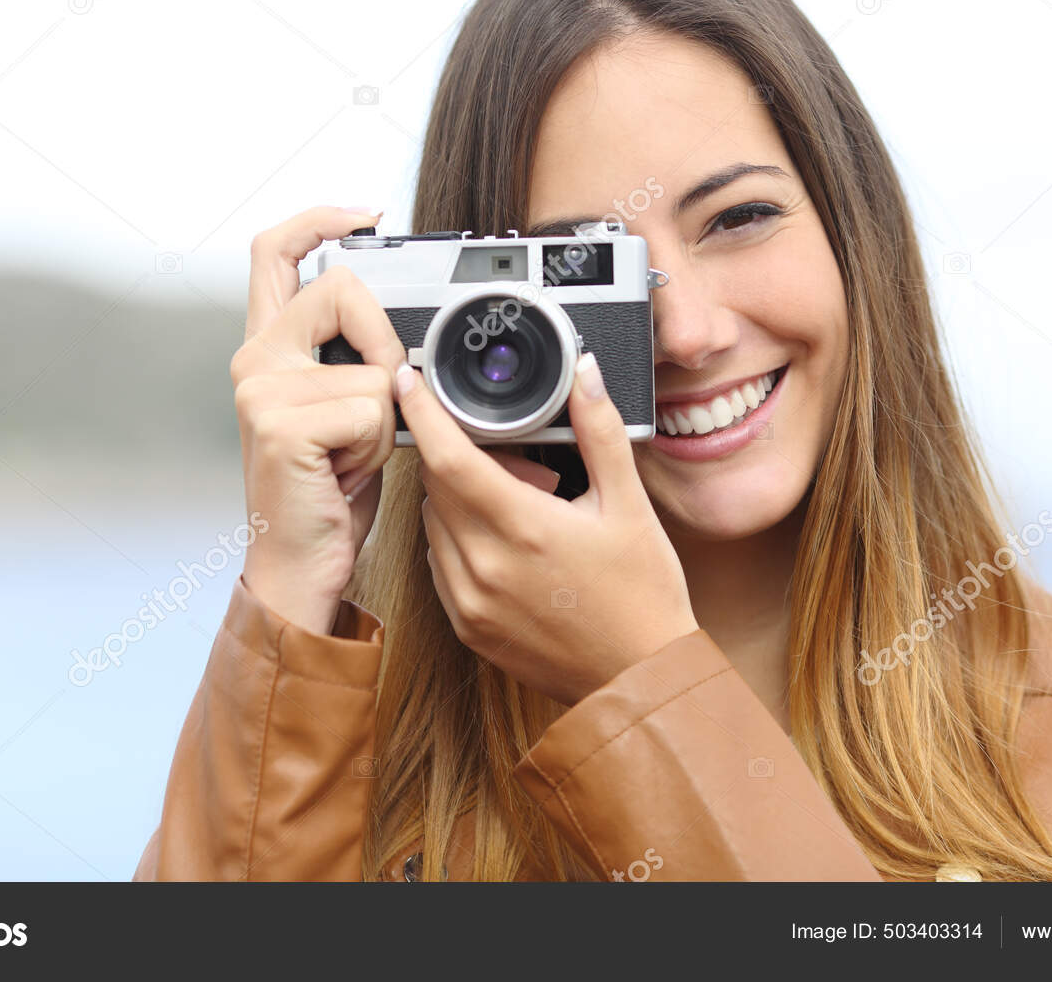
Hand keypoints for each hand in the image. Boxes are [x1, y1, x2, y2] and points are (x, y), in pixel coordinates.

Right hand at [232, 206, 405, 634]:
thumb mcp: (343, 410)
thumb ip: (353, 356)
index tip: (365, 215)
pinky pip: (371, 407)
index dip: (319, 219)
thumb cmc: (328, 490)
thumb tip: (403, 330)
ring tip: (352, 452)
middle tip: (373, 404)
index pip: (274, 251)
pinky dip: (378, 444)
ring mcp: (262, 389)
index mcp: (268, 349)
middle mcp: (256, 360)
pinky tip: (344, 470)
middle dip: (385, 343)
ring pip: (372, 364)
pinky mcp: (281, 423)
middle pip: (343, 290)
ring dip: (384, 416)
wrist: (300, 563)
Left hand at [398, 353, 697, 704]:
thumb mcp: (629, 504)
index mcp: (523, 526)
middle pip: (436, 484)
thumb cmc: (642, 595)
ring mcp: (470, 602)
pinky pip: (439, 564)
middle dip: (457, 453)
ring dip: (457, 498)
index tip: (408, 380)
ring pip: (434, 523)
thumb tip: (585, 373)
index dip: (422, 412)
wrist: (640, 677)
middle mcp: (485, 566)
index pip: (448, 455)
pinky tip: (502, 542)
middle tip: (507, 455)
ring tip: (516, 503)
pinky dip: (457, 539)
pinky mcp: (467, 628)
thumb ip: (600, 431)